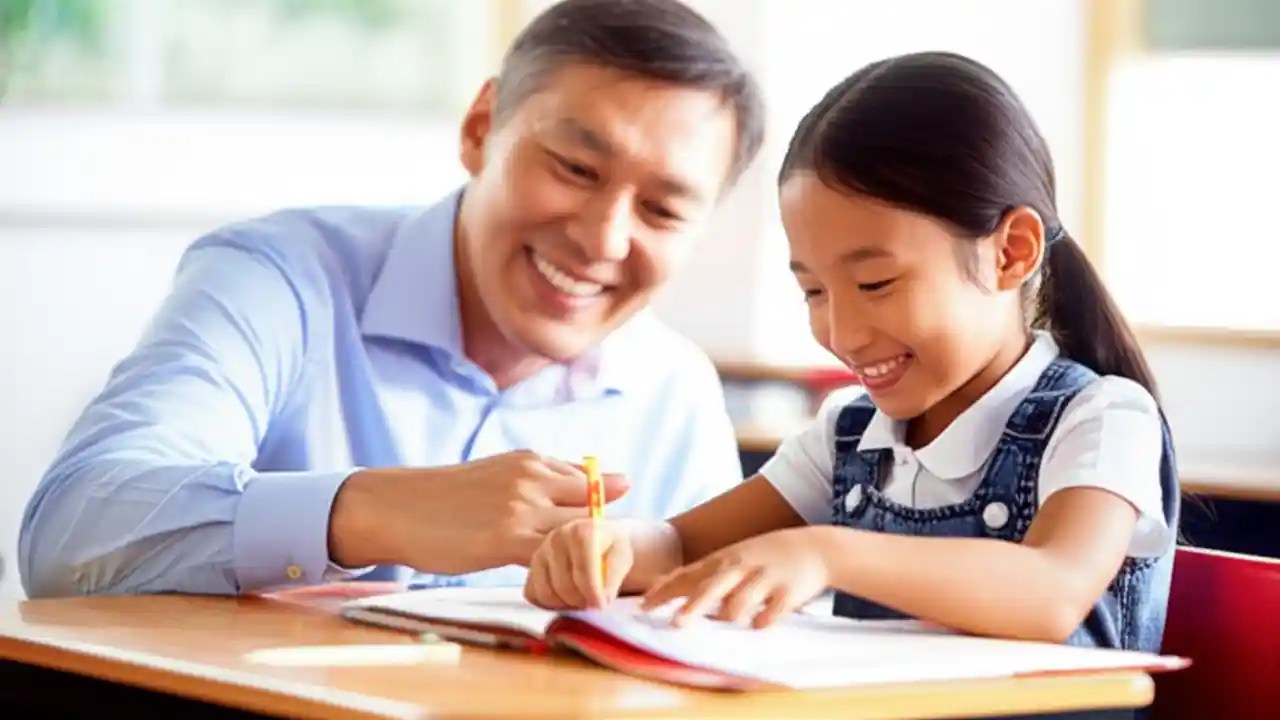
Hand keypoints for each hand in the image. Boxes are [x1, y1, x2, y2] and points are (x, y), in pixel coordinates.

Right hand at [328, 450, 628, 573]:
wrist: (397, 507)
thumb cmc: (450, 496)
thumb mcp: (501, 473)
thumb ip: (545, 479)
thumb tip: (597, 481)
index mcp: (534, 462)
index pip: (593, 483)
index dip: (604, 513)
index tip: (601, 538)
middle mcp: (534, 479)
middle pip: (596, 507)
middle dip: (606, 536)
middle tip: (603, 564)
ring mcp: (523, 508)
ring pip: (579, 532)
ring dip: (588, 558)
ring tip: (586, 581)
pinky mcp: (508, 540)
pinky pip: (554, 558)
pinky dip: (564, 573)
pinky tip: (560, 587)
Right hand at [524, 519, 634, 609]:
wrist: (597, 539)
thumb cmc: (611, 548)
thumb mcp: (622, 558)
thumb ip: (613, 578)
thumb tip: (600, 600)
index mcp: (581, 532)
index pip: (583, 570)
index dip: (593, 592)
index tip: (601, 605)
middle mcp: (556, 538)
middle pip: (564, 585)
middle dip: (582, 600)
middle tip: (594, 602)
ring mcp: (540, 552)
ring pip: (547, 593)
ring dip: (566, 603)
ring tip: (582, 597)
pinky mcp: (531, 567)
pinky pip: (533, 595)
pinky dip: (549, 603)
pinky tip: (566, 597)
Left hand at [641, 527, 829, 628]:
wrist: (812, 548)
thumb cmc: (764, 557)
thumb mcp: (732, 558)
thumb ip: (703, 574)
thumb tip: (665, 585)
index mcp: (723, 561)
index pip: (688, 576)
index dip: (667, 591)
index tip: (644, 607)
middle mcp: (741, 567)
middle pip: (712, 587)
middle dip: (694, 606)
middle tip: (675, 624)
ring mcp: (765, 577)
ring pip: (744, 596)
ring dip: (731, 611)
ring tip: (721, 622)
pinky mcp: (788, 591)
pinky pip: (775, 606)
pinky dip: (766, 616)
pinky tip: (759, 626)